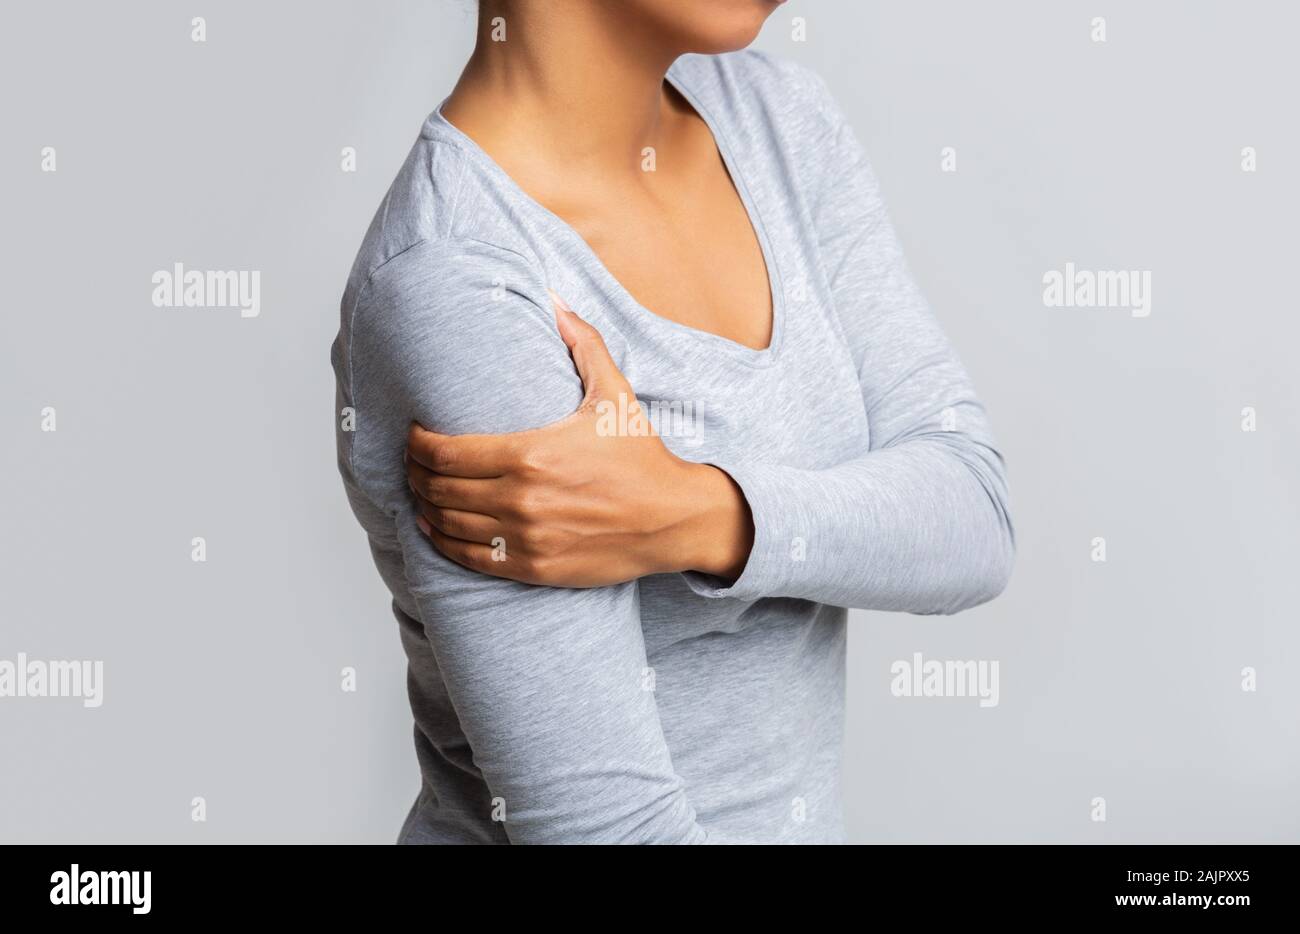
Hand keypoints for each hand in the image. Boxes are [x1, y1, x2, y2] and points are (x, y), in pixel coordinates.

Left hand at [404, 293, 752, 587]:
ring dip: (424, 506)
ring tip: (419, 491)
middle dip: (415, 472)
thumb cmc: (641, 456)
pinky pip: (471, 558)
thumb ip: (580, 342)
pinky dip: (444, 543)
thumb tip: (554, 297)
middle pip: (439, 488)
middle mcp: (522, 499)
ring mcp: (526, 538)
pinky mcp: (534, 568)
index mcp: (531, 454)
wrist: (672, 519)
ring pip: (448, 524)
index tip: (414, 434)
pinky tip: (435, 529)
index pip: (446, 452)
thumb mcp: (613, 393)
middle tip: (412, 461)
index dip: (417, 444)